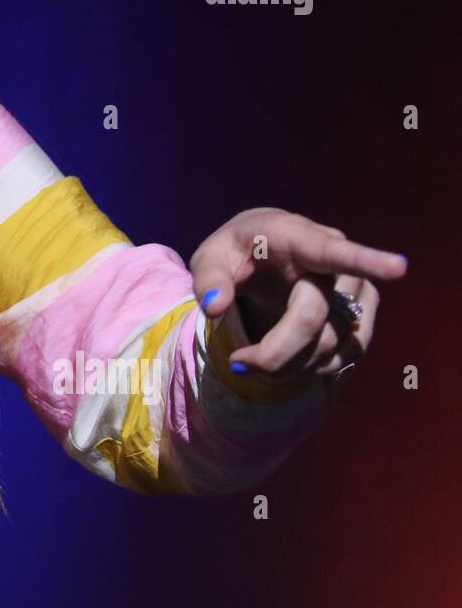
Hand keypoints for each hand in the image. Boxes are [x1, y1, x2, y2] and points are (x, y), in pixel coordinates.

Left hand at [189, 207, 407, 380]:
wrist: (264, 253)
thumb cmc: (236, 253)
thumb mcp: (210, 257)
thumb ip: (208, 278)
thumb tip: (214, 307)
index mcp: (298, 239)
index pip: (332, 252)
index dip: (366, 259)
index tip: (399, 267)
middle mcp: (336, 265)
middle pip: (316, 318)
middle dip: (275, 351)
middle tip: (237, 364)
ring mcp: (355, 293)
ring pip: (331, 345)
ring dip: (288, 365)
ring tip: (251, 361)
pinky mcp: (361, 320)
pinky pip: (343, 357)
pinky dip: (308, 369)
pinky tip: (281, 361)